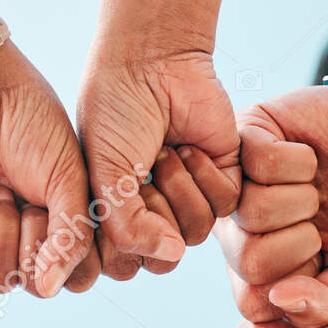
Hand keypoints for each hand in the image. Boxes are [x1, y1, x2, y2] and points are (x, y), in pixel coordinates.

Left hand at [0, 48, 101, 296]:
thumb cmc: (34, 128)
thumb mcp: (71, 181)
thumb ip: (72, 237)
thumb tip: (52, 290)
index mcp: (52, 231)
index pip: (61, 279)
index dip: (64, 253)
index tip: (59, 209)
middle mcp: (16, 241)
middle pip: (27, 284)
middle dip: (31, 238)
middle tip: (24, 196)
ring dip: (2, 230)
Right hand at [75, 48, 242, 280]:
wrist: (151, 62)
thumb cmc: (115, 113)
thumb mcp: (102, 174)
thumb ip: (124, 227)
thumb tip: (172, 254)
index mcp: (113, 219)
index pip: (120, 265)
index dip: (118, 238)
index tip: (107, 193)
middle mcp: (151, 217)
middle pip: (161, 258)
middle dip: (151, 209)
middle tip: (143, 166)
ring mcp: (188, 200)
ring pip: (194, 233)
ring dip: (178, 188)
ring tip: (166, 151)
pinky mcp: (223, 178)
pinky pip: (225, 206)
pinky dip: (206, 174)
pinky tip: (190, 145)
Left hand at [235, 78, 327, 327]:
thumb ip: (325, 307)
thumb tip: (280, 302)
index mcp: (260, 272)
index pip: (253, 304)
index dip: (298, 289)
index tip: (326, 265)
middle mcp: (239, 232)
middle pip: (248, 261)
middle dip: (301, 245)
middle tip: (319, 225)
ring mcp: (236, 185)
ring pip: (251, 211)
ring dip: (302, 201)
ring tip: (315, 190)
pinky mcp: (243, 138)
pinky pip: (258, 161)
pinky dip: (299, 162)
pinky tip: (308, 159)